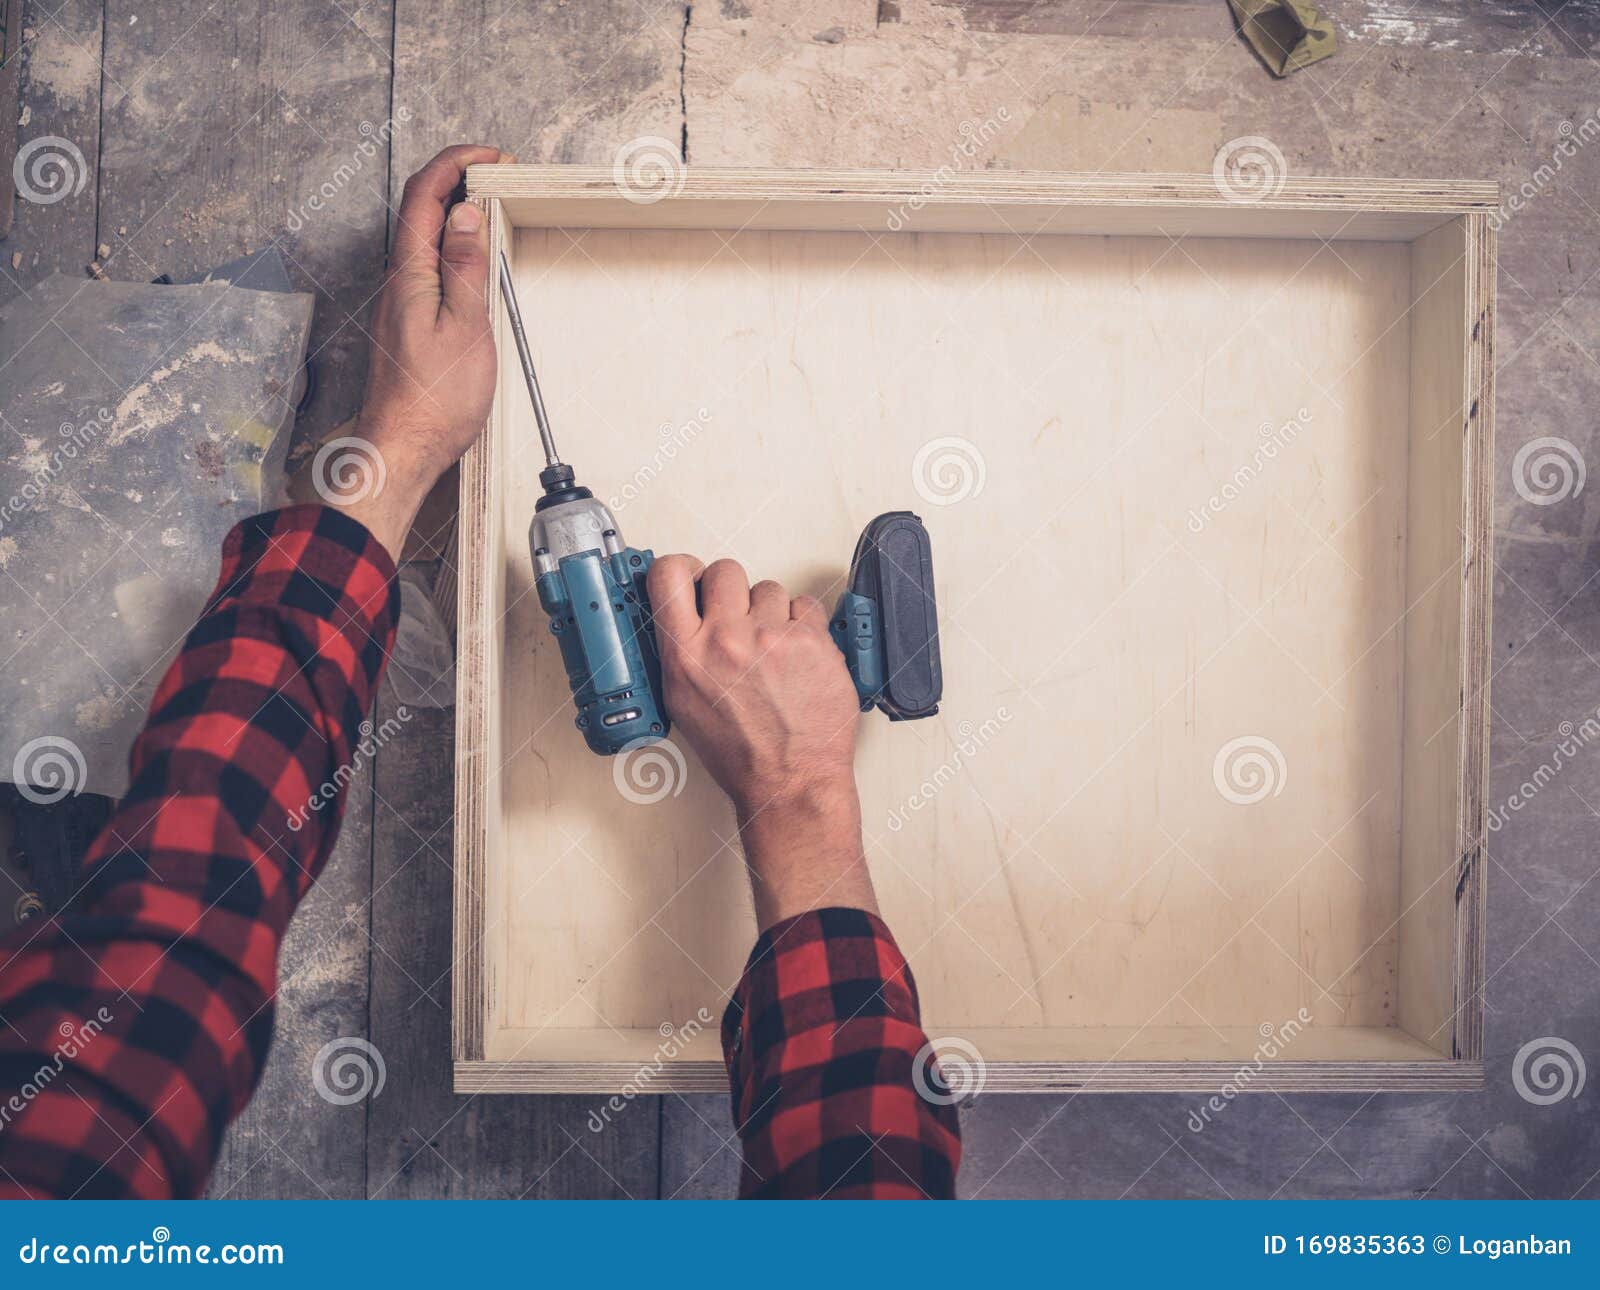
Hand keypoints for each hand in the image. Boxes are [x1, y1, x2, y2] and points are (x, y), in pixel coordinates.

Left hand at [332, 144, 511, 557]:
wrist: (401, 450)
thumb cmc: (434, 401)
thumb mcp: (466, 328)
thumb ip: (465, 267)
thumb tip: (466, 214)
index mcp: (411, 275)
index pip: (425, 196)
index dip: (456, 163)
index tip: (491, 154)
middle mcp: (398, 283)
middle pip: (419, 211)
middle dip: (456, 179)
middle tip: (496, 173)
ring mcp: (399, 305)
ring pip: (422, 240)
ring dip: (454, 214)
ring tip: (491, 209)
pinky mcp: (406, 326)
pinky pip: (426, 269)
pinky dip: (451, 249)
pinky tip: (472, 263)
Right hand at [647, 555, 876, 927]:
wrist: (791, 780)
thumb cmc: (740, 753)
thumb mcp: (684, 704)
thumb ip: (679, 652)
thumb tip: (679, 614)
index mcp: (686, 656)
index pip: (670, 575)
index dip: (683, 568)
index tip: (692, 576)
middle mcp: (726, 640)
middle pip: (725, 571)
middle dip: (731, 590)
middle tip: (739, 618)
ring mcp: (773, 637)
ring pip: (768, 589)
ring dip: (770, 612)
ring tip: (772, 649)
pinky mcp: (812, 640)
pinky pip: (805, 606)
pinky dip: (802, 625)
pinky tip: (797, 654)